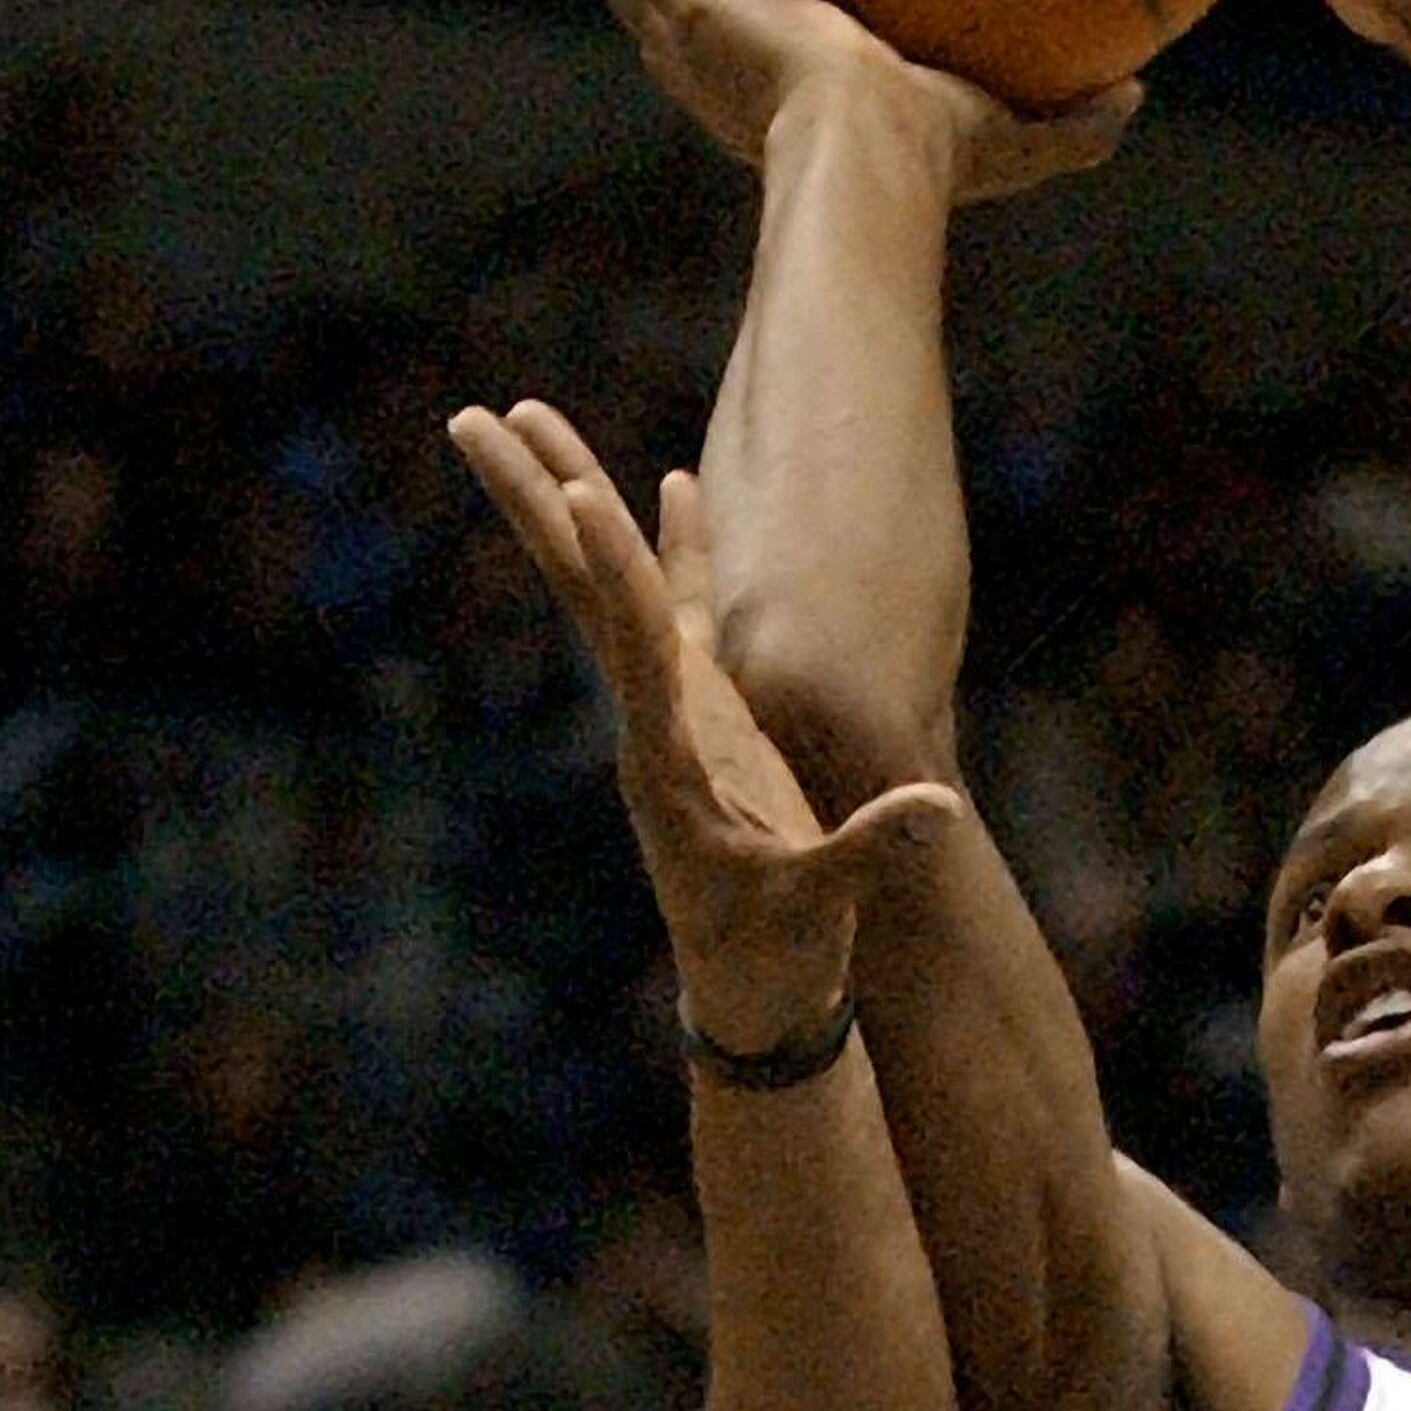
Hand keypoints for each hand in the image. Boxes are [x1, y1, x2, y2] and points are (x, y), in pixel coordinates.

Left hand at [450, 399, 959, 1053]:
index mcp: (670, 759)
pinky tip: (670, 481)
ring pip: (613, 587)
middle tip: (474, 417)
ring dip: (576, 500)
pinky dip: (671, 547)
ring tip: (529, 414)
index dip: (613, 569)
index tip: (573, 492)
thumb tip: (936, 809)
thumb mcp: (820, 906)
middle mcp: (654, 720)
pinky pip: (678, 612)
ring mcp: (675, 712)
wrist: (756, 995)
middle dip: (534, 503)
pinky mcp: (706, 716)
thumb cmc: (779, 958)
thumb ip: (868, 850)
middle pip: (585, 590)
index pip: (635, 645)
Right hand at [583, 0, 1141, 195]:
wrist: (870, 153)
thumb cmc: (935, 161)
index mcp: (788, 98)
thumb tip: (1136, 94)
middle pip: (677, 0)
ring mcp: (692, 41)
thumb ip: (1073, 118)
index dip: (748, 2)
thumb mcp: (1017, 134)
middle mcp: (725, 73)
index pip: (759, 45)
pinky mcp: (679, 7)